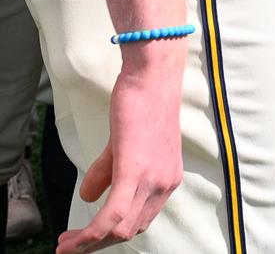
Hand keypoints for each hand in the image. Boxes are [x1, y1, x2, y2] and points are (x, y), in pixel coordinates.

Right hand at [59, 47, 184, 252]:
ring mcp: (154, 179)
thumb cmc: (140, 105)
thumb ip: (107, 173)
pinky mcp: (136, 170)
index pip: (140, 221)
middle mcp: (165, 184)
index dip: (111, 235)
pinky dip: (92, 234)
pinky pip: (114, 216)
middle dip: (97, 243)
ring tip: (66, 244)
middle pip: (131, 230)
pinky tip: (74, 240)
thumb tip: (89, 197)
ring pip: (121, 229)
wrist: (151, 79)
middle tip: (69, 244)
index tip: (85, 239)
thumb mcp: (123, 146)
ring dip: (89, 242)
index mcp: (166, 179)